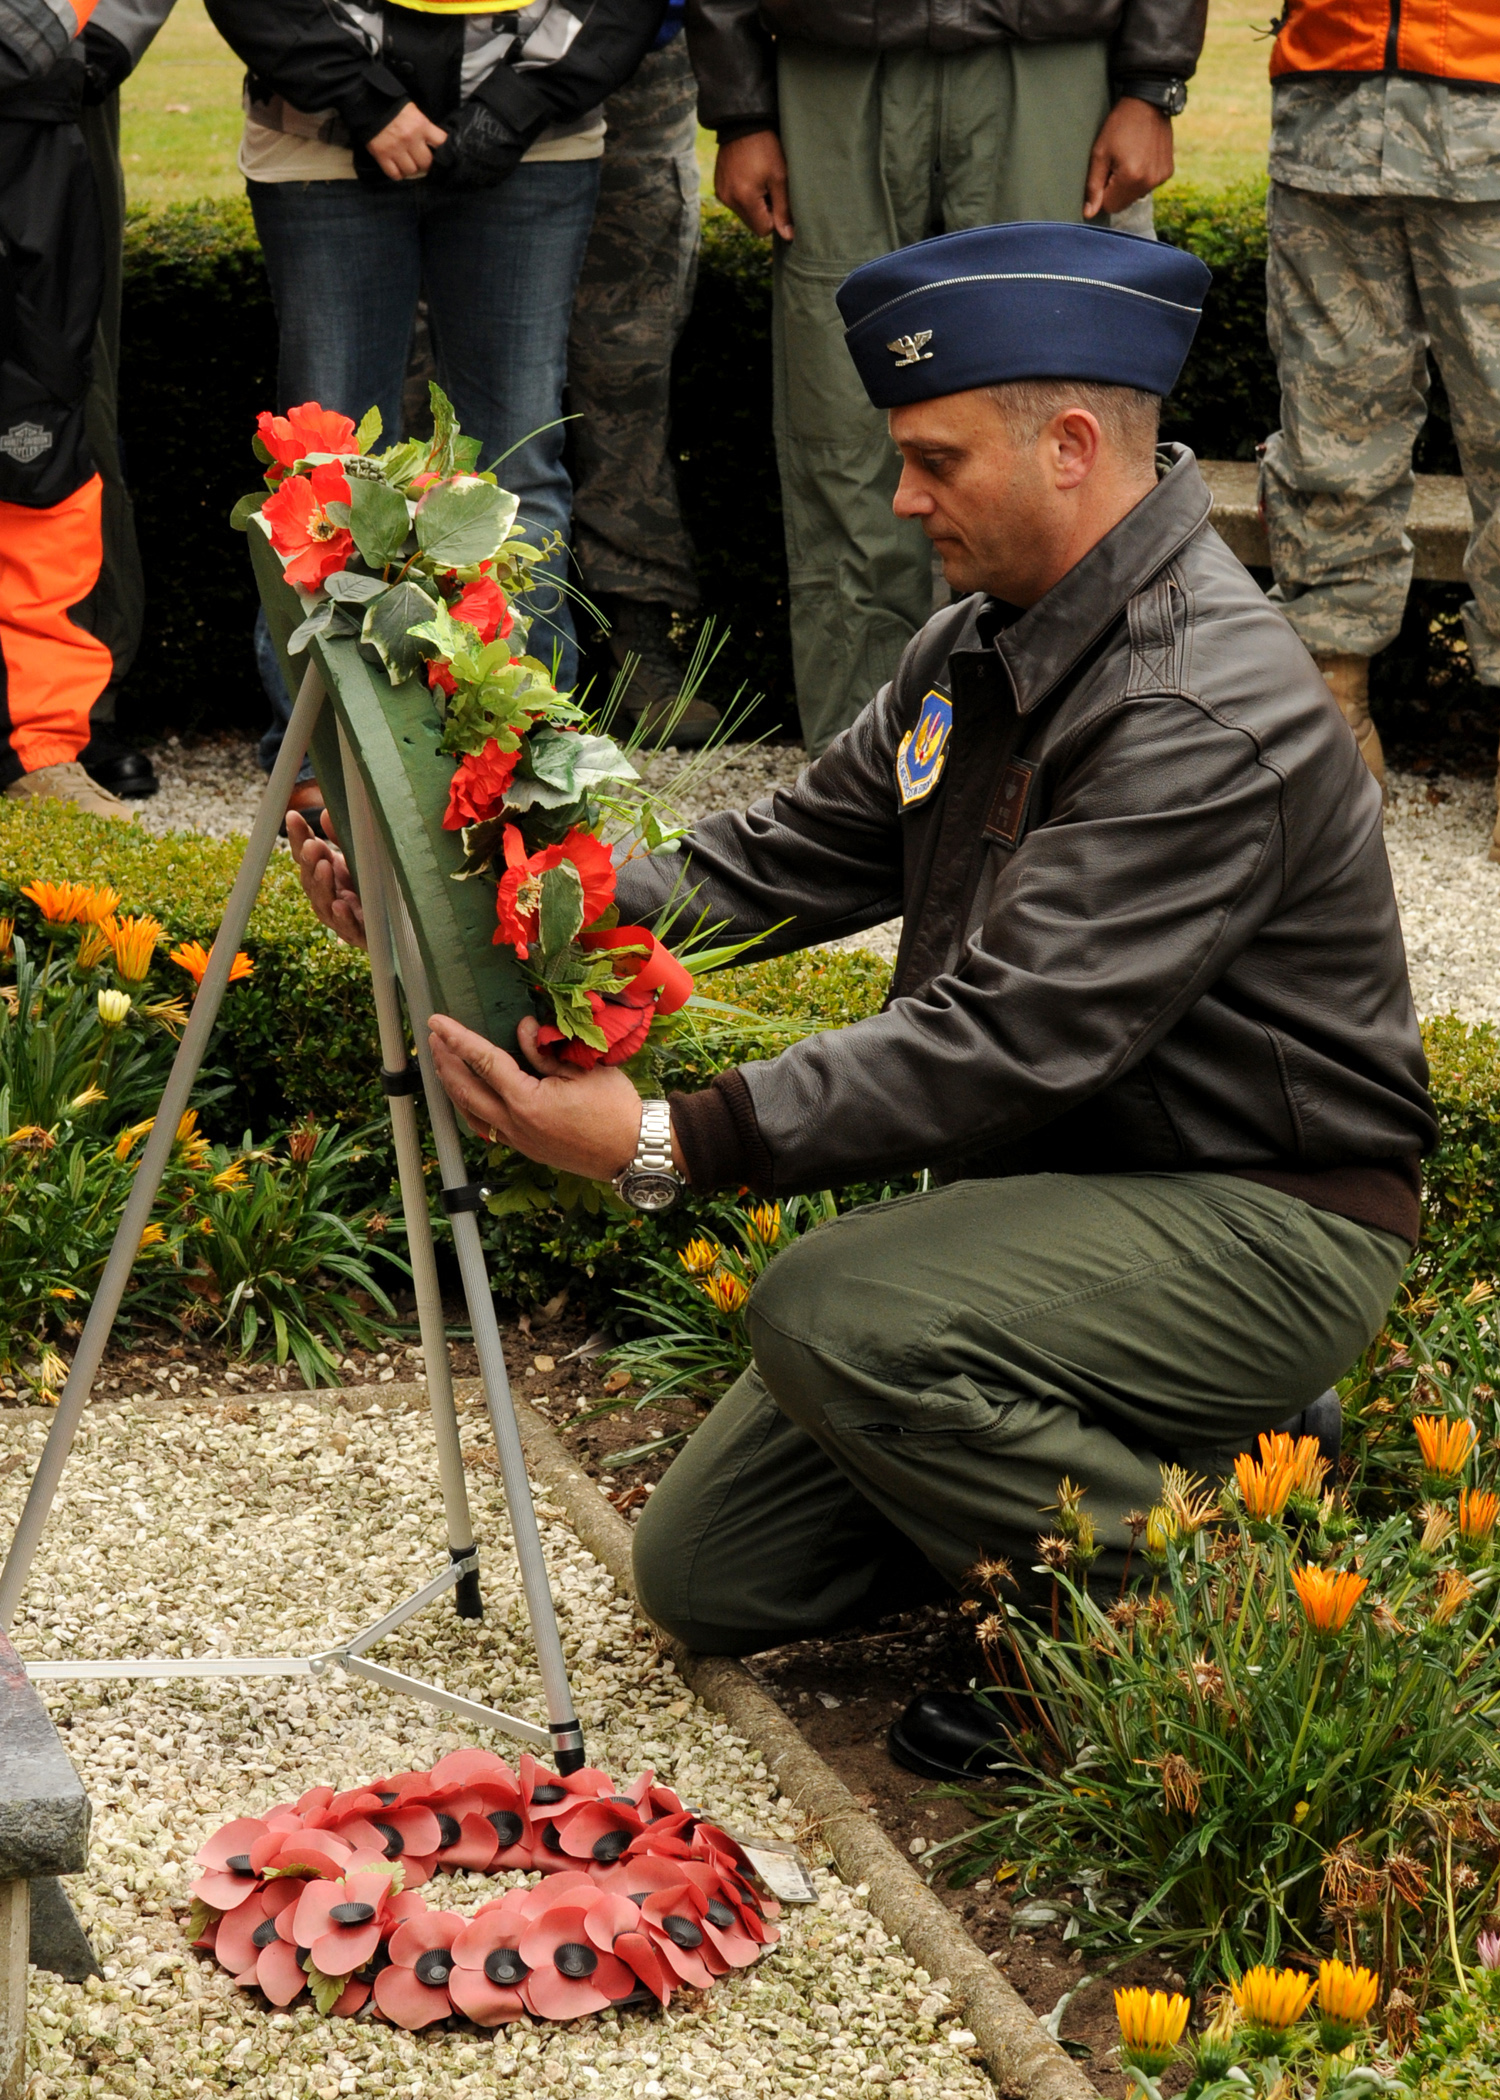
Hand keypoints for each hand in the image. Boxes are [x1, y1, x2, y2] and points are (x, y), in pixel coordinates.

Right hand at [287, 810, 365, 949]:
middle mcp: (328, 896)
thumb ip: (344, 837)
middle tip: (312, 846)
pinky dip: (342, 917)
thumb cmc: (377, 886)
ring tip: (324, 867)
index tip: (293, 816)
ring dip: (322, 885)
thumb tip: (326, 813)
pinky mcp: (360, 935)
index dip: (299, 837)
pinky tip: (340, 905)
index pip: (307, 855)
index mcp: (327, 874)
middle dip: (310, 862)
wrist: (401, 923)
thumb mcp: (361, 858)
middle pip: (311, 879)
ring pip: (324, 903)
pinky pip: (348, 928)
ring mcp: (341, 917)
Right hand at [368, 102, 449, 180]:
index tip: (440, 153)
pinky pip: (395, 174)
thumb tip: (434, 144)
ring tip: (408, 163)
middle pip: (426, 163)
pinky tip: (398, 168)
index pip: (441, 143)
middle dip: (426, 164)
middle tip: (422, 160)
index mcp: (421, 125)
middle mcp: (410, 138)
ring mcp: (395, 148)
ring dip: (411, 169)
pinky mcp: (382, 155)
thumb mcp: (414, 112)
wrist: (367, 101)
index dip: (443, 151)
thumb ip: (424, 128)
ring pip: (411, 171)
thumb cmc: (393, 106)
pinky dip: (398, 174)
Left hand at [428, 1014, 654, 1180]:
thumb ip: (543, 1052)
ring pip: (470, 1114)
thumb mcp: (582, 1069)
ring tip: (444, 1065)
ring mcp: (519, 1140)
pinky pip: (486, 1128)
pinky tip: (470, 1097)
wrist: (634, 1150)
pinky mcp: (526, 1149)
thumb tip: (521, 1029)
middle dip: (445, 1062)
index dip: (457, 1039)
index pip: (483, 1061)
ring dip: (453, 1087)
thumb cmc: (616, 1108)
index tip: (437, 1023)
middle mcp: (515, 1124)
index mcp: (528, 1101)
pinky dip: (470, 1109)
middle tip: (434, 1038)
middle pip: (466, 1090)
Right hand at [715, 131, 792, 240]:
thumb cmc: (766, 148)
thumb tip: (788, 237)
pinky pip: (735, 202)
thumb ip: (784, 209)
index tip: (777, 196)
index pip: (763, 230)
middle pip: (753, 224)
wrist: (743, 123)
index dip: (775, 217)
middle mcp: (729, 200)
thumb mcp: (780, 177)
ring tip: (759, 178)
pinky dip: (744, 195)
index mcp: (744, 198)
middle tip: (770, 186)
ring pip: (744, 214)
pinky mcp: (718, 186)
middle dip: (764, 212)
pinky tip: (749, 176)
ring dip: (755, 204)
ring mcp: (721, 193)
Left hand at [1083, 98, 1173, 218]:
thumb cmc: (1120, 125)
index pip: (1109, 207)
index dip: (1102, 192)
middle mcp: (1149, 182)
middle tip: (1117, 163)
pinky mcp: (1168, 172)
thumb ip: (1093, 186)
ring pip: (1135, 195)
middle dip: (1115, 190)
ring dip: (1129, 184)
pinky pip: (1148, 185)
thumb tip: (1088, 214)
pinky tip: (1142, 156)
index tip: (1105, 171)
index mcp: (1131, 178)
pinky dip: (1142, 177)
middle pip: (1123, 203)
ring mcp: (1161, 177)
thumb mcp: (1100, 153)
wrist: (1149, 102)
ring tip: (1130, 157)